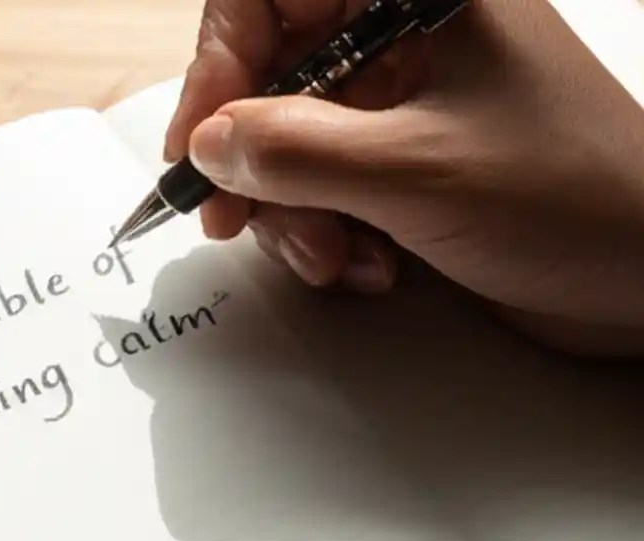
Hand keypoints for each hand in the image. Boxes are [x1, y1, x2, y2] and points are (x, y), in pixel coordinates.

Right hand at [168, 0, 643, 355]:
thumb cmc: (579, 201)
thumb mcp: (419, 174)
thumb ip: (298, 152)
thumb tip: (211, 142)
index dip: (220, 58)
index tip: (201, 137)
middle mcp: (404, 37)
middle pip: (267, 72)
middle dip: (251, 158)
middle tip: (237, 217)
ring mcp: (401, 100)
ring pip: (284, 140)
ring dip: (289, 211)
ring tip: (333, 256)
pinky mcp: (400, 160)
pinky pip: (318, 185)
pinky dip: (323, 232)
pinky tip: (368, 263)